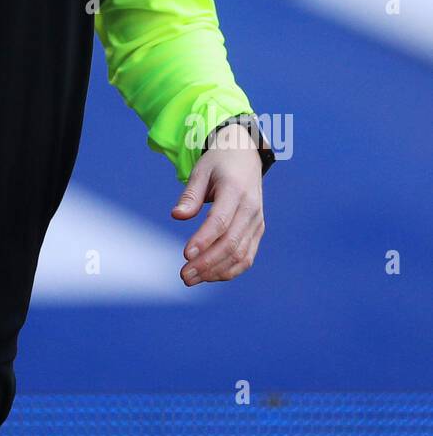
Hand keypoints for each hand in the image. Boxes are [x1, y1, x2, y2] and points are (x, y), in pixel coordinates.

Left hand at [170, 125, 265, 285]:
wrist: (246, 156)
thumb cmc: (218, 163)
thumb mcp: (201, 171)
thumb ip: (190, 195)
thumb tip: (177, 216)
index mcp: (235, 190)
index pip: (220, 221)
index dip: (204, 240)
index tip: (185, 255)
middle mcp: (251, 208)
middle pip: (231, 243)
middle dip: (207, 263)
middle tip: (183, 276)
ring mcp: (257, 221)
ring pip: (241, 255)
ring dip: (216, 271)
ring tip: (191, 278)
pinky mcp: (258, 231)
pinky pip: (247, 256)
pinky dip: (229, 270)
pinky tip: (209, 276)